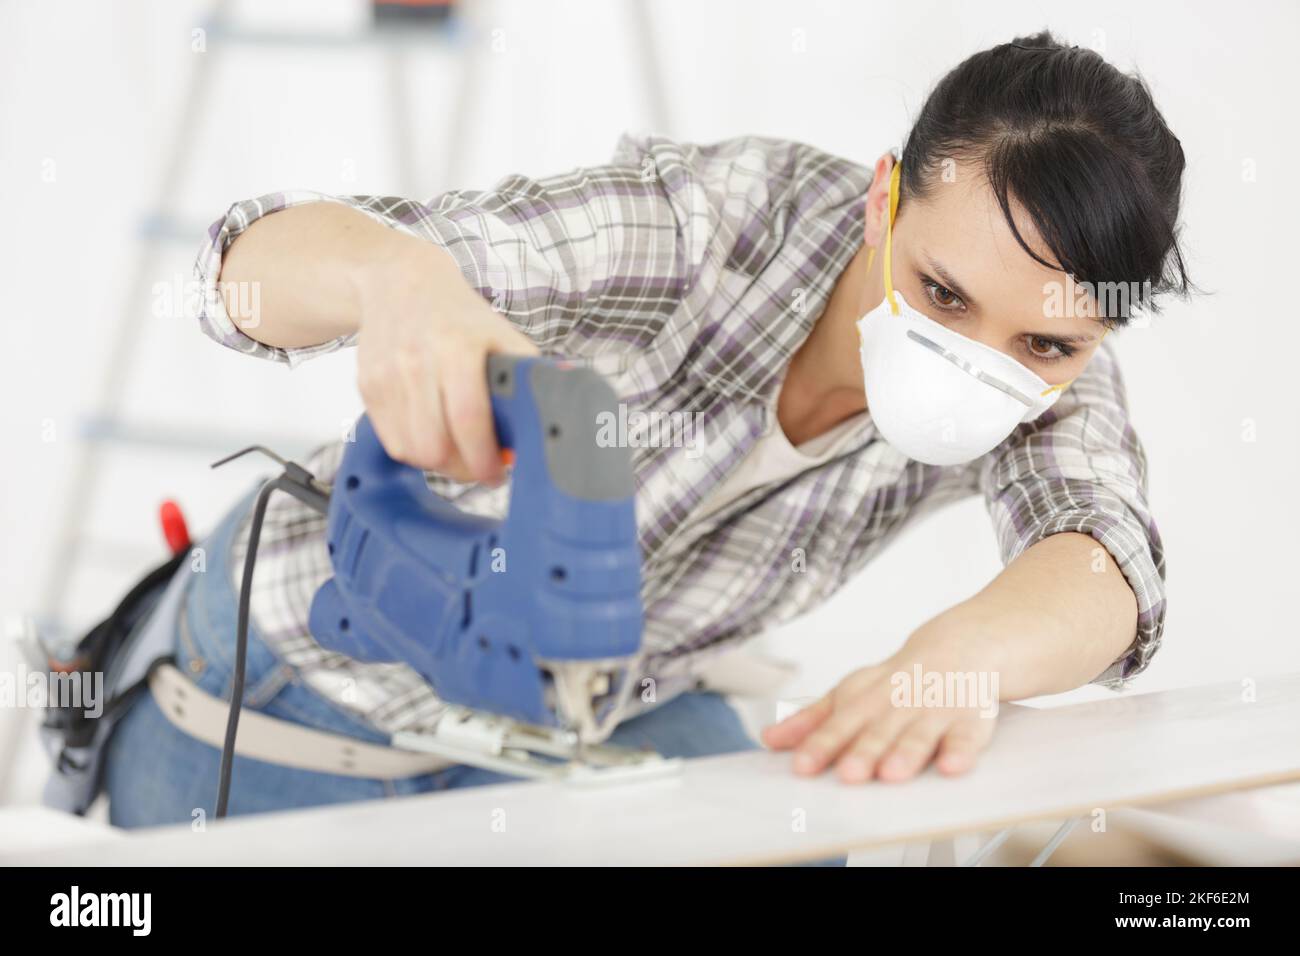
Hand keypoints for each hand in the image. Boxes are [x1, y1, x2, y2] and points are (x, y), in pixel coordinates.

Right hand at [353, 242, 537, 481]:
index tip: (497, 473)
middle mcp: (417, 361)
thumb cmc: (458, 316)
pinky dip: (415, 450)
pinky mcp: (367, 387)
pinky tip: (433, 437)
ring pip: (411, 449)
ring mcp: (388, 375)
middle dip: (462, 467)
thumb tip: (548, 418)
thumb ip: (523, 376)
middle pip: (435, 444)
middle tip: (480, 465)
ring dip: (438, 463)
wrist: (400, 283)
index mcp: (458, 347)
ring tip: (458, 452)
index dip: (483, 457)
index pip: (468, 418)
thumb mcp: (500, 335)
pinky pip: (391, 441)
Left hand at [761, 612, 1002, 782]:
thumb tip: (770, 741)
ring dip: (906, 753)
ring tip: (892, 774)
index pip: (839, 721)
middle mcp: (899, 701)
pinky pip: (968, 736)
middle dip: (863, 751)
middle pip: (879, 728)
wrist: (962, 644)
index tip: (802, 766)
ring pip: (919, 733)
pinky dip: (961, 751)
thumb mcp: (853, 691)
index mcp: (867, 696)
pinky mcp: (972, 718)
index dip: (821, 744)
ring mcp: (936, 708)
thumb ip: (814, 719)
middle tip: (848, 775)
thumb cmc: (900, 678)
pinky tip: (951, 766)